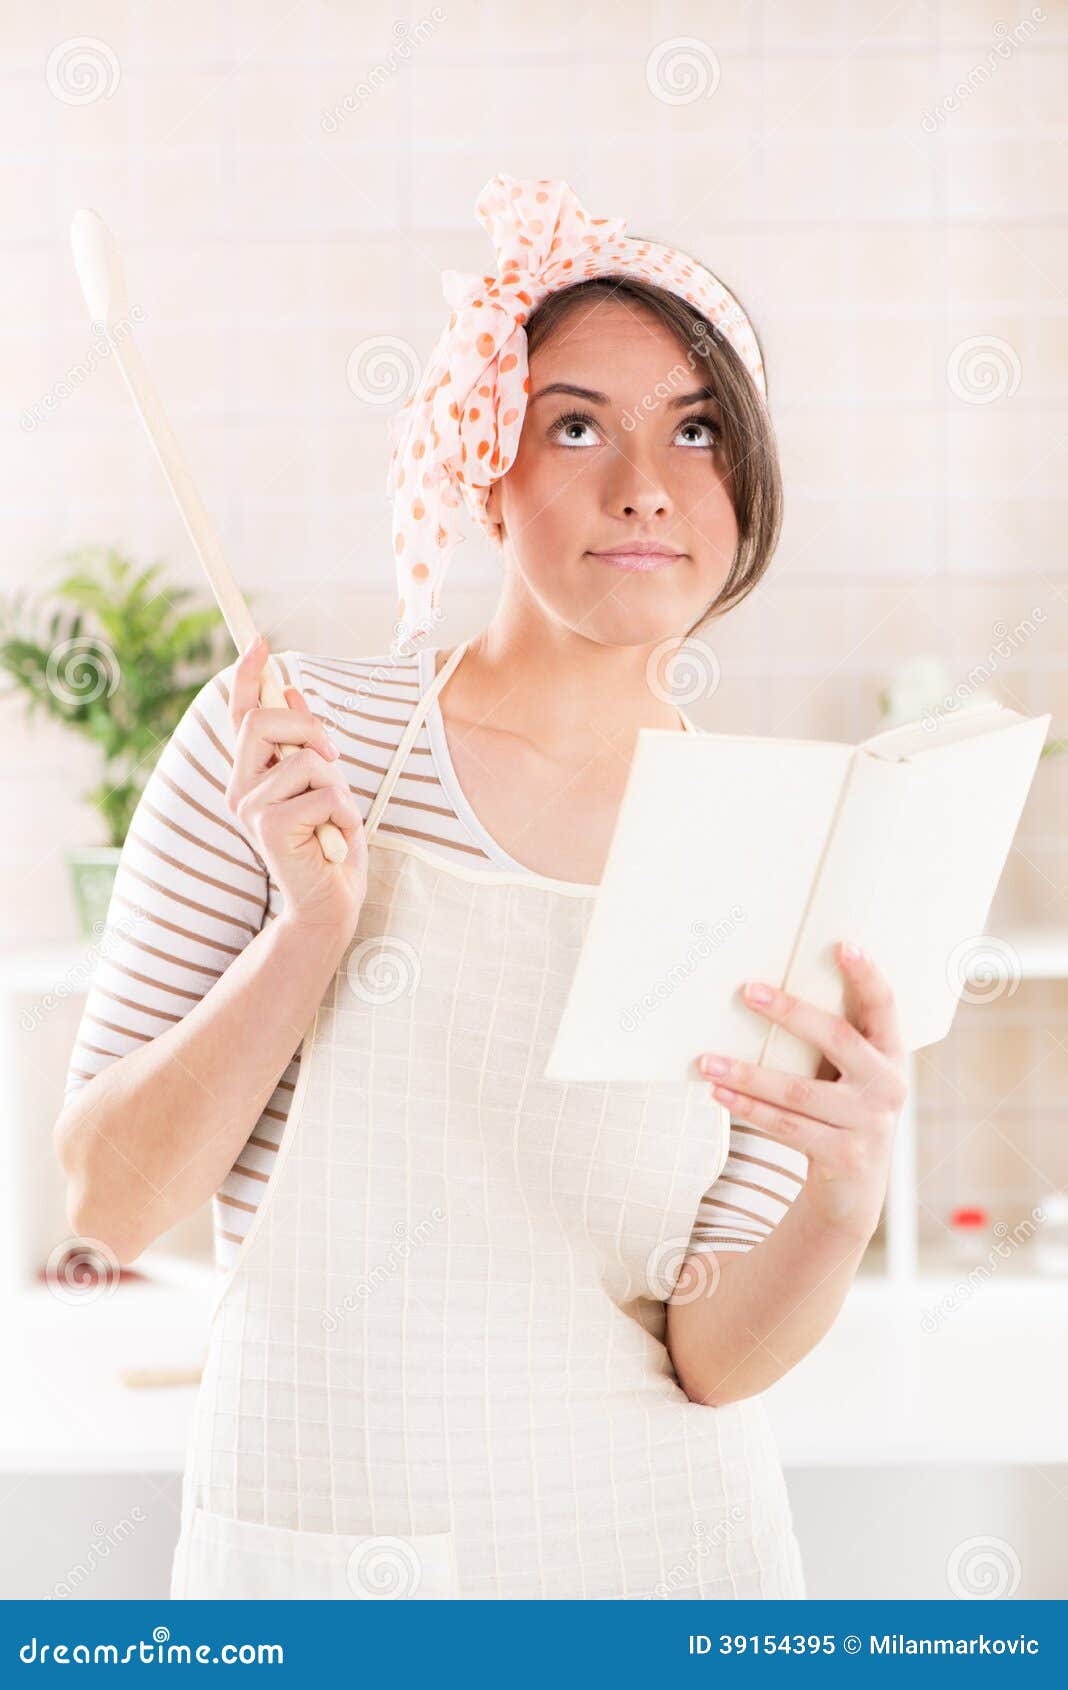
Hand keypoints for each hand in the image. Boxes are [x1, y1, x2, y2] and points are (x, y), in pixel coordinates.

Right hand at [226, 635, 367, 932]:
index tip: (258, 642)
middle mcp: (240, 789)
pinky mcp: (269, 829)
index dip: (248, 676)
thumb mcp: (324, 785)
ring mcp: (250, 809)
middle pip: (262, 721)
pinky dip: (342, 812)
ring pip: (304, 760)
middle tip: (333, 757)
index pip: (241, 714)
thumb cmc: (330, 846)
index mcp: (251, 775)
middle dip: (308, 726)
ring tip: (334, 818)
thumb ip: (306, 746)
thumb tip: (295, 691)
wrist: (331, 905)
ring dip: (335, 786)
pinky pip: (320, 793)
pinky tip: (334, 838)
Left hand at [696, 942, 908, 1244]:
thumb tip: (763, 992)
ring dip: (748, 1073)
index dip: (867, 976)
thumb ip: (830, 1039)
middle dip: (791, 1012)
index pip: (883, 1007)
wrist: (854, 1188)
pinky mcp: (843, 1156)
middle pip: (839, 1039)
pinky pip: (785, 1126)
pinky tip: (718, 1092)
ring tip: (706, 1061)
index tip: (842, 946)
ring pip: (798, 1091)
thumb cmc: (841, 1109)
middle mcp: (887, 1086)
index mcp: (891, 1054)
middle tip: (748, 990)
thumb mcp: (847, 1074)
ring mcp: (868, 1123)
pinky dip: (748, 1108)